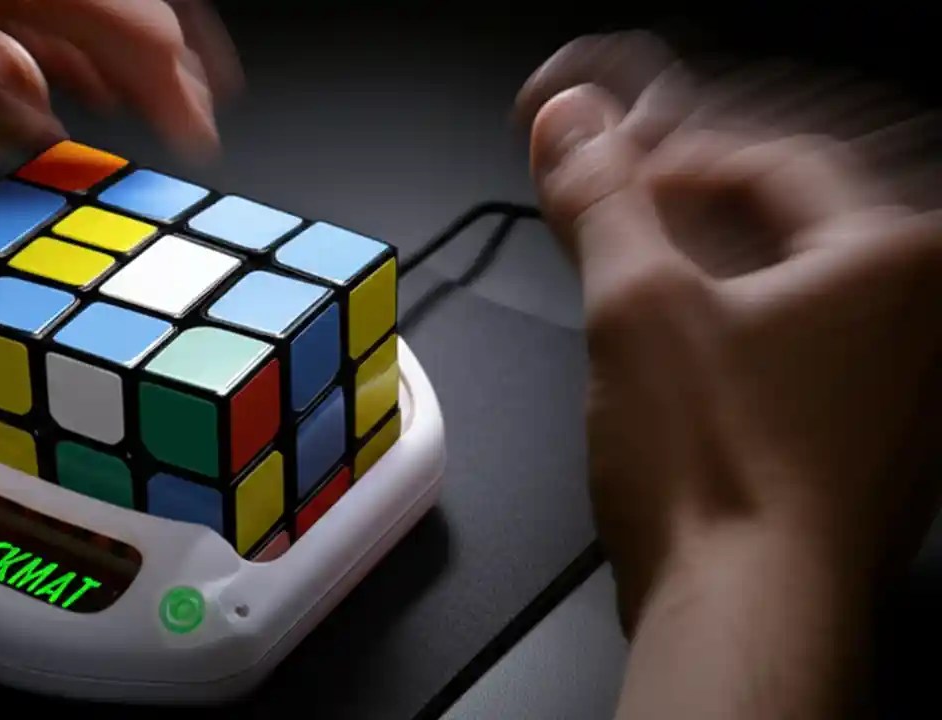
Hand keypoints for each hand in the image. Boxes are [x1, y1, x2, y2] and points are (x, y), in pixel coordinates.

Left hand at [0, 0, 242, 158]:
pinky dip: (60, 76)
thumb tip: (18, 94)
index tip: (188, 104)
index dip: (139, 35)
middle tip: (197, 120)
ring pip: (47, 14)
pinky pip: (8, 42)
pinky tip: (82, 104)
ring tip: (165, 113)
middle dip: (147, 52)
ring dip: (117, 63)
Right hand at [517, 32, 940, 718]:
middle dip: (692, 195)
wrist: (743, 616)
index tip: (605, 166)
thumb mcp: (636, 307)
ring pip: (794, 278)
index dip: (670, 152)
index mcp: (900, 256)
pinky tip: (670, 333)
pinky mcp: (863, 435)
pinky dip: (733, 319)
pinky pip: (799, 341)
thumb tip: (572, 125)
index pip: (774, 157)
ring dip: (707, 255)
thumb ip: (602, 197)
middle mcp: (922, 314)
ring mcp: (900, 381)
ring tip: (629, 257)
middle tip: (617, 190)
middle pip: (791, 211)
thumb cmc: (722, 481)